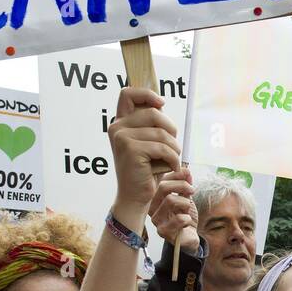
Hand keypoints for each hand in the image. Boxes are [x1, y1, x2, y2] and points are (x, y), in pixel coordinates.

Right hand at [107, 87, 181, 209]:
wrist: (135, 196)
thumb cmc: (146, 169)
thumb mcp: (149, 142)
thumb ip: (151, 123)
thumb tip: (160, 103)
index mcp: (120, 123)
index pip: (128, 93)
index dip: (147, 94)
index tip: (161, 104)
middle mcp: (117, 127)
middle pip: (154, 113)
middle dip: (171, 130)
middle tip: (172, 148)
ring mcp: (122, 137)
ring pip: (162, 132)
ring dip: (174, 149)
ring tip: (171, 161)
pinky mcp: (130, 150)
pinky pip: (163, 147)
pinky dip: (173, 159)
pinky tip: (171, 168)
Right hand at [147, 167, 198, 253]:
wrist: (189, 236)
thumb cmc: (184, 217)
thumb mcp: (186, 197)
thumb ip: (184, 184)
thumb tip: (186, 170)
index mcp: (155, 198)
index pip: (161, 180)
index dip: (176, 175)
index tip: (188, 176)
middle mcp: (152, 208)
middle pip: (163, 187)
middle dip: (182, 186)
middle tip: (192, 191)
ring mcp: (156, 220)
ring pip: (170, 200)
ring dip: (185, 203)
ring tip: (187, 210)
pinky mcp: (164, 232)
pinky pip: (179, 218)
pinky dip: (187, 218)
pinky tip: (186, 222)